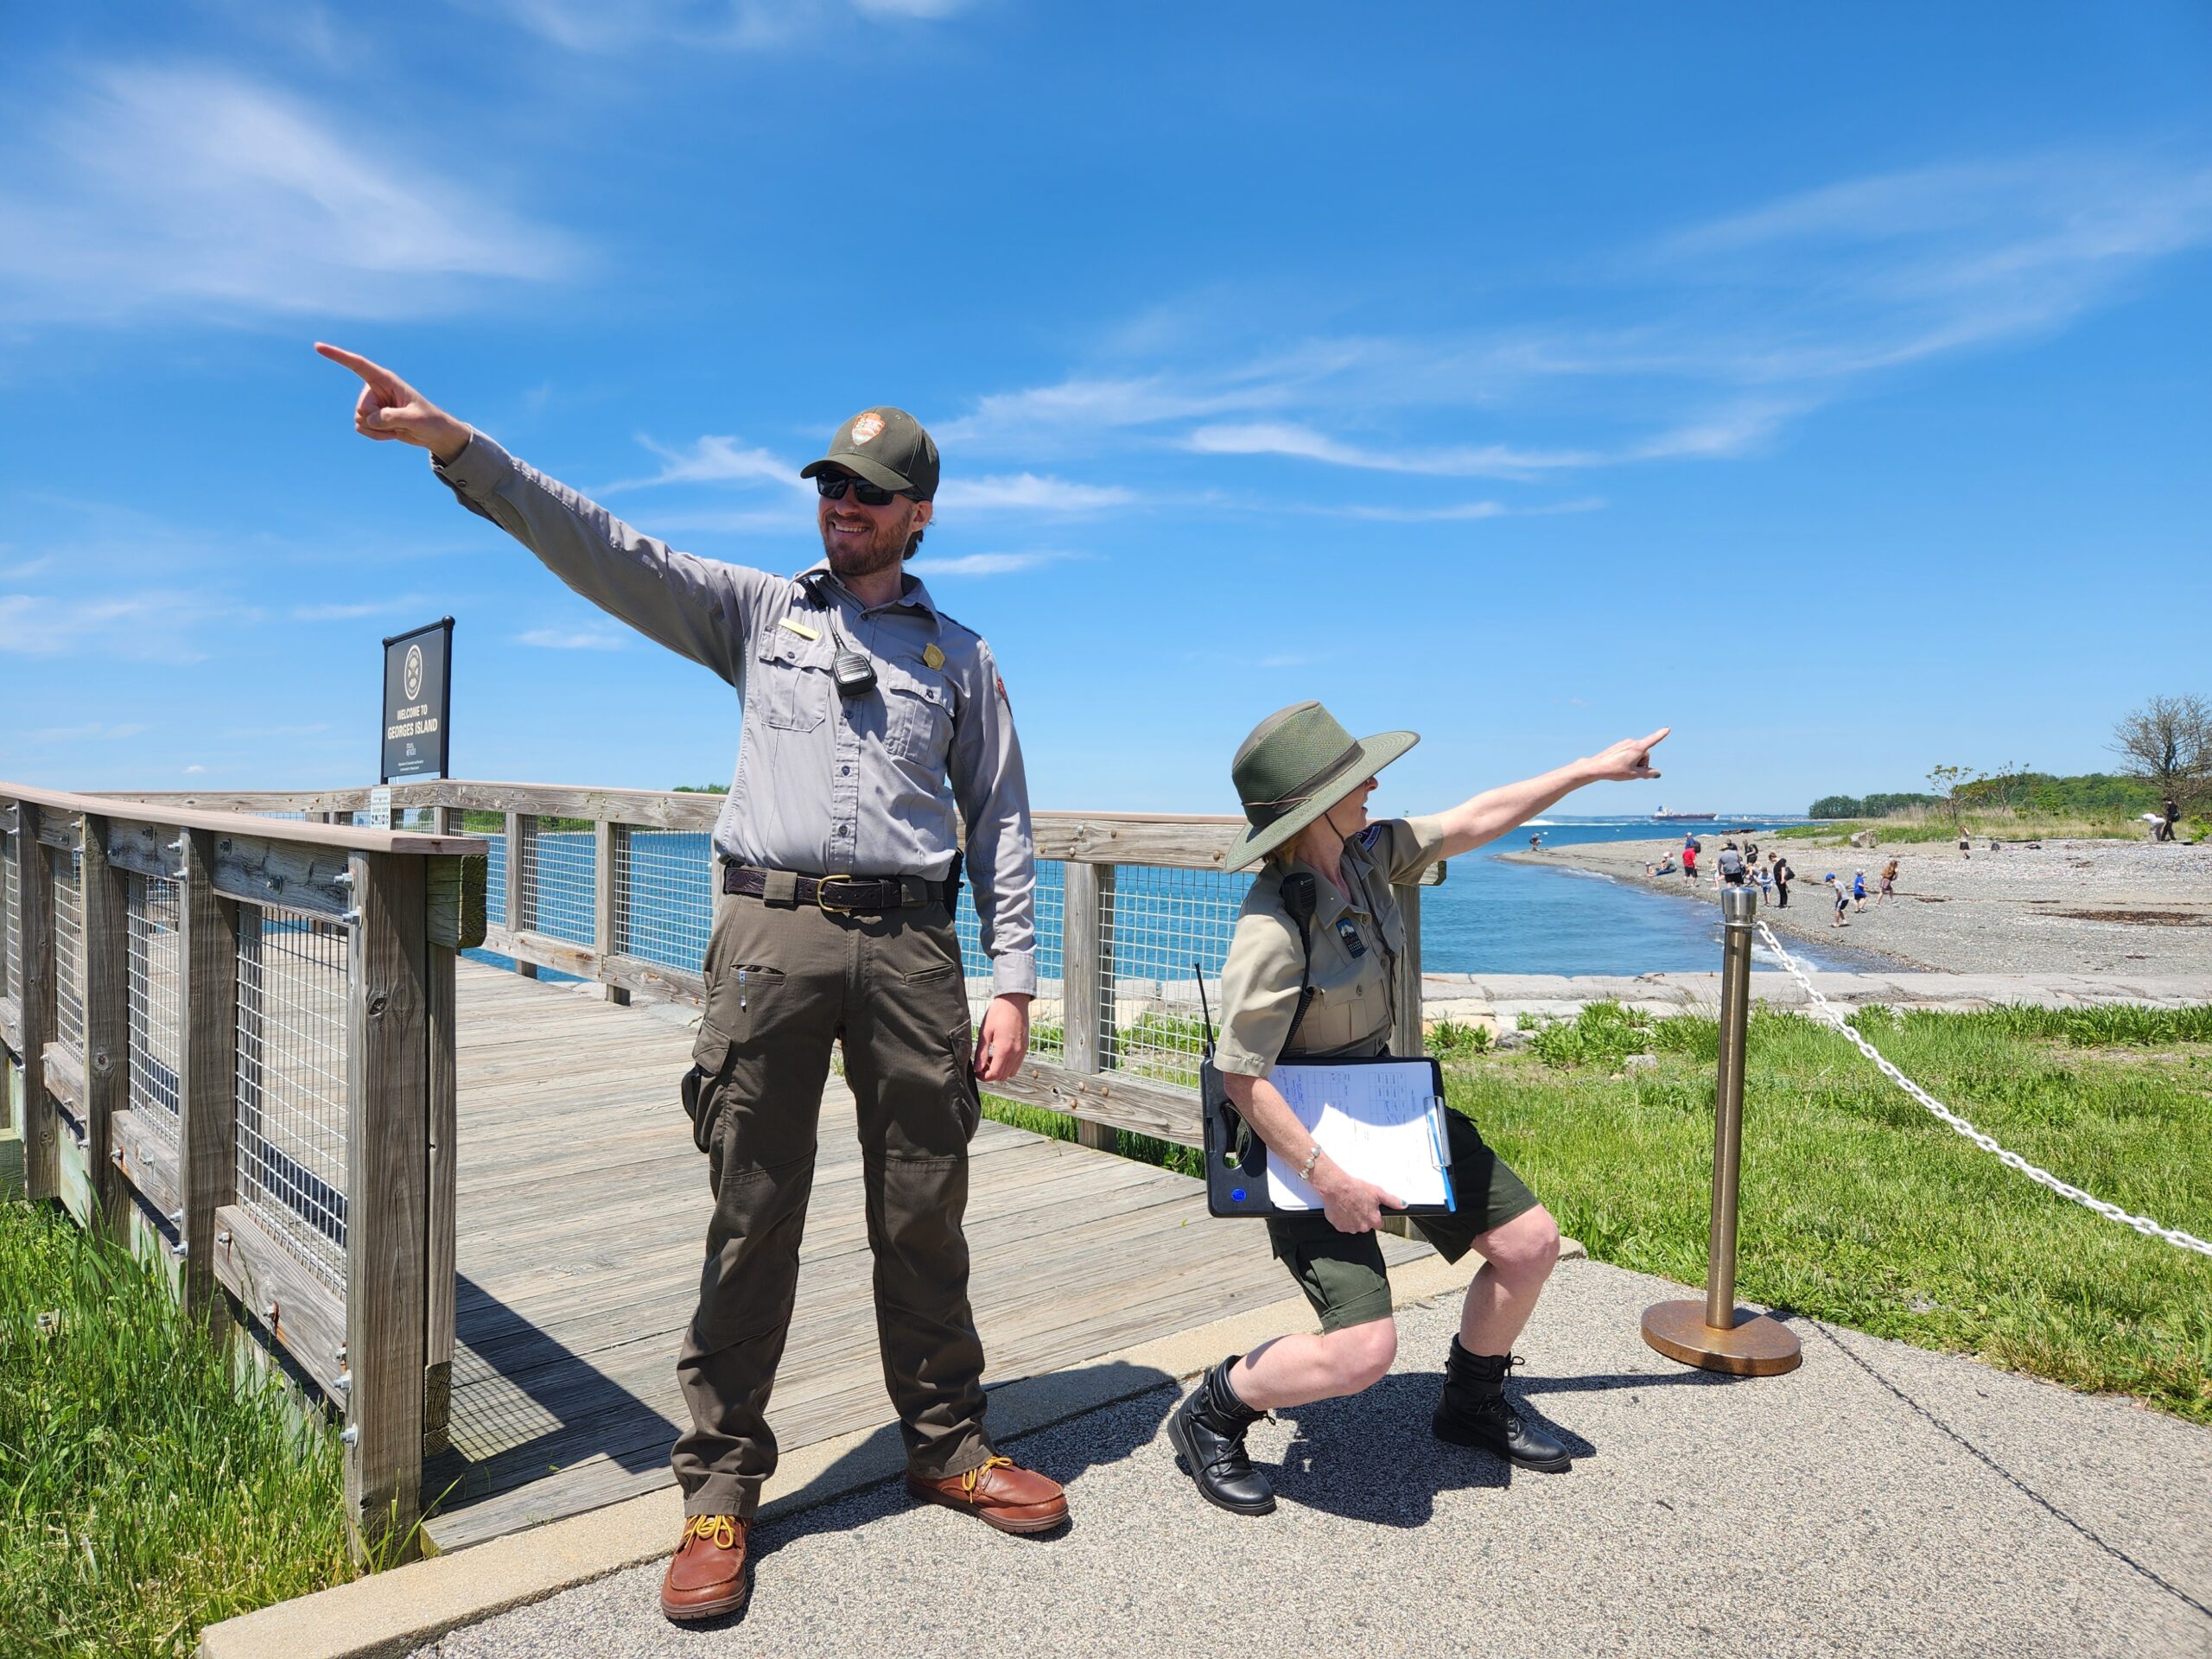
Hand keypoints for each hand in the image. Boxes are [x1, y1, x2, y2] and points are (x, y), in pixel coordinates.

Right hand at [315, 343, 471, 461]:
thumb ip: (391, 417)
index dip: (337, 356)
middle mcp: (375, 390)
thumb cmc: (429, 421)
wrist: (434, 433)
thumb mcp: (414, 419)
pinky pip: (363, 429)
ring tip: (398, 427)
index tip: (318, 347)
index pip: (357, 365)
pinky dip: (377, 436)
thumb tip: (369, 419)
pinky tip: (392, 433)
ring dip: (378, 430)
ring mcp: (372, 404)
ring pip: (360, 420)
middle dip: (378, 420)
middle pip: (361, 408)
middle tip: (400, 420)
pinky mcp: (372, 418)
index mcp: (385, 380)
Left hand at [973, 994, 1030, 1083]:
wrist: (1014, 1001)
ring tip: (991, 1057)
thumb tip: (977, 1068)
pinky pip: (1017, 1064)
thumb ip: (981, 1052)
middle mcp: (1015, 1053)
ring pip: (1011, 1073)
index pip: (994, 1074)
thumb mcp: (985, 1032)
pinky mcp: (1025, 1047)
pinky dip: (1008, 1065)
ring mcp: (1022, 1051)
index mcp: (1004, 1049)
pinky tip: (1000, 1053)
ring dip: (1000, 1070)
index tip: (977, 1071)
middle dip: (991, 1074)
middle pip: (1002, 1076)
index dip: (983, 1077)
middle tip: (982, 1063)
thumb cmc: (998, 1013)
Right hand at [1313, 1161, 1403, 1234]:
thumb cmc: (1354, 1189)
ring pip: (1354, 1225)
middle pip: (1365, 1225)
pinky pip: (1343, 1225)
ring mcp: (1350, 1227)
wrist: (1336, 1188)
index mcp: (1373, 1219)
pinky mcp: (1339, 1227)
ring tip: (1349, 1205)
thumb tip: (1403, 1205)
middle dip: (1363, 1217)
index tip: (1369, 1208)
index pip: (1378, 1223)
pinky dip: (1343, 1219)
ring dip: (1352, 1218)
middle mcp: (1363, 1226)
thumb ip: (1392, 1201)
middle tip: (1358, 1204)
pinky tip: (1342, 1209)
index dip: (1374, 1215)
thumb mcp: (1377, 1192)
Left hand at [1584, 726, 1668, 782]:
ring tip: (1623, 768)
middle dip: (1642, 763)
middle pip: (1645, 754)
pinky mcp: (1620, 746)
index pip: (1653, 740)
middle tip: (1631, 771)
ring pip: (1637, 754)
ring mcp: (1625, 743)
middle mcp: (1632, 743)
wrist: (1597, 767)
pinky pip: (1630, 753)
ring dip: (1635, 762)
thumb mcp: (1634, 775)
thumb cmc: (1615, 771)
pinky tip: (1619, 765)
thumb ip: (1648, 773)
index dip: (1661, 735)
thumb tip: (1657, 773)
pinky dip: (1629, 760)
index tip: (1668, 728)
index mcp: (1637, 748)